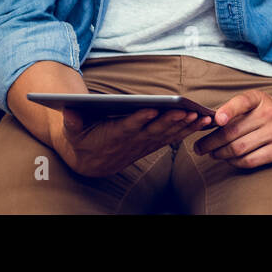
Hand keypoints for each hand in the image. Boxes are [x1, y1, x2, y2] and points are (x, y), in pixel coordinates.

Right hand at [50, 106, 211, 177]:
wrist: (90, 163)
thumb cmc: (80, 139)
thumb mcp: (72, 130)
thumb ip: (72, 120)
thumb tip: (69, 108)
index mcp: (112, 135)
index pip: (127, 127)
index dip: (139, 119)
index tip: (151, 109)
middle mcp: (131, 141)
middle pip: (152, 131)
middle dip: (170, 121)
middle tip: (186, 111)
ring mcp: (143, 144)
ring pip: (166, 135)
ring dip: (184, 127)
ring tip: (201, 116)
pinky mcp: (152, 144)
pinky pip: (172, 138)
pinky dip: (187, 131)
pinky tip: (202, 122)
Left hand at [192, 89, 271, 168]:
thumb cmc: (269, 110)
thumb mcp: (256, 101)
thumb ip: (234, 110)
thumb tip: (207, 124)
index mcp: (260, 99)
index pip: (242, 102)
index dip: (228, 110)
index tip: (216, 119)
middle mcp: (269, 114)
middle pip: (233, 132)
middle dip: (211, 142)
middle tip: (199, 147)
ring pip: (239, 148)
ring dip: (220, 154)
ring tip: (212, 153)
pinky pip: (250, 160)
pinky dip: (235, 162)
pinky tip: (229, 159)